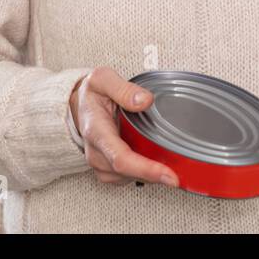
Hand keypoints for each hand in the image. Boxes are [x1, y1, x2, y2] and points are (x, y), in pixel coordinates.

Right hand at [69, 67, 178, 187]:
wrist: (80, 104)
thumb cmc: (92, 93)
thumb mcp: (103, 79)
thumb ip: (123, 89)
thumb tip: (145, 101)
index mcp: (96, 130)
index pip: (120, 158)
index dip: (145, 169)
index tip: (168, 175)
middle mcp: (95, 151)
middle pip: (125, 172)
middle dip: (153, 176)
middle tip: (178, 176)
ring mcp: (98, 161)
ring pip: (126, 178)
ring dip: (147, 176)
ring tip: (167, 166)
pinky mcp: (104, 168)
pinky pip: (124, 178)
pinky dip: (140, 175)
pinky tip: (153, 164)